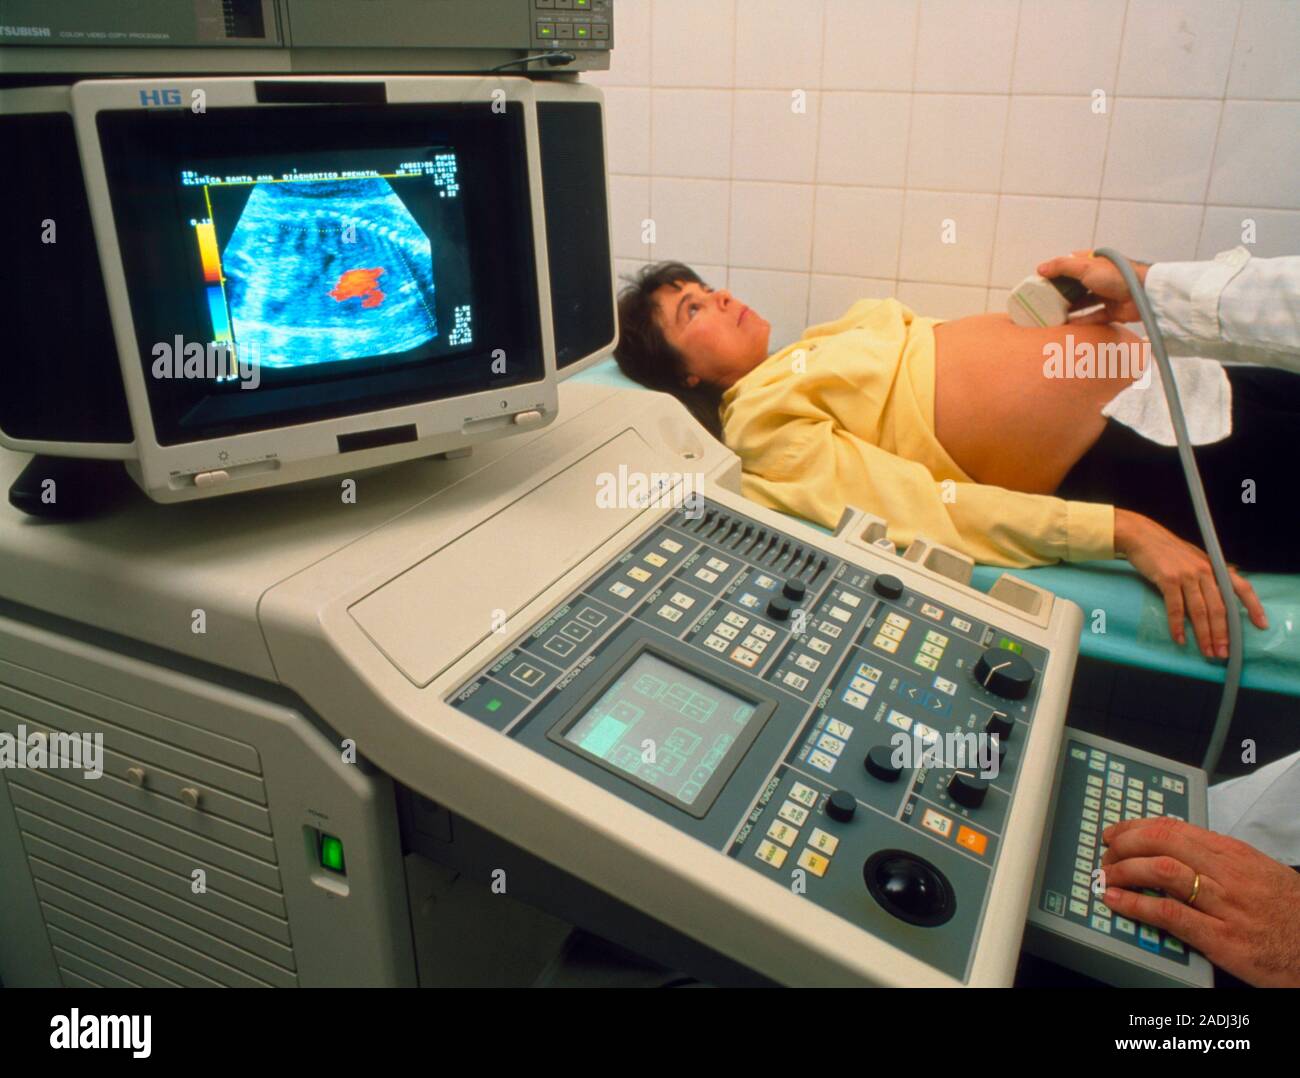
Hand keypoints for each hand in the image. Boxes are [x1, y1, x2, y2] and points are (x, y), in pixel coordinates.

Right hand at [1036, 249, 1149, 324]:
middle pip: (1075, 285)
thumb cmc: (1117, 276)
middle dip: (1061, 293)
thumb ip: (1061, 266)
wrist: (1143, 294)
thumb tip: (1040, 269)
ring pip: (1083, 301)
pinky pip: (1093, 316)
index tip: (1041, 282)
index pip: (1069, 265)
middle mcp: (1099, 277)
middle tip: (1044, 301)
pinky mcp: (1112, 310)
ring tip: (1053, 315)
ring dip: (1070, 308)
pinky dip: (1081, 321)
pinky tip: (1069, 325)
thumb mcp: (1084, 267)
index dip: (1055, 272)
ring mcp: (1105, 294)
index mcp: (1093, 262)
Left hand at [1100, 816, 1299, 987]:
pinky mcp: (1223, 939)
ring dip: (1124, 871)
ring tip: (1107, 876)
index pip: (1174, 828)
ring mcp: (1225, 905)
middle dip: (1125, 844)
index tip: (1115, 831)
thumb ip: (1220, 860)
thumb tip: (1177, 850)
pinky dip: (1136, 905)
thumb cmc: (1292, 913)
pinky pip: (1169, 914)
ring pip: (1161, 872)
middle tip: (1105, 854)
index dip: (1136, 828)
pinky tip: (1117, 902)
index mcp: (1235, 854)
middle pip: (1162, 843)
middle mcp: (1228, 873)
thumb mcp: (1259, 872)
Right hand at [1113, 509, 1267, 657]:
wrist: (1143, 536)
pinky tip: (1180, 638)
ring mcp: (1187, 575)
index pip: (1241, 587)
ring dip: (1204, 635)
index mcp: (1215, 567)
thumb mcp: (1196, 557)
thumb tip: (1226, 585)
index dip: (1253, 607)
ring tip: (1207, 652)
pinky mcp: (1168, 579)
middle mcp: (1205, 571)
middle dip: (1223, 633)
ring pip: (1200, 611)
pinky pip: (1175, 607)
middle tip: (1223, 652)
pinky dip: (1177, 625)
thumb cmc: (1168, 550)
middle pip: (1219, 607)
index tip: (1261, 625)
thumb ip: (1210, 573)